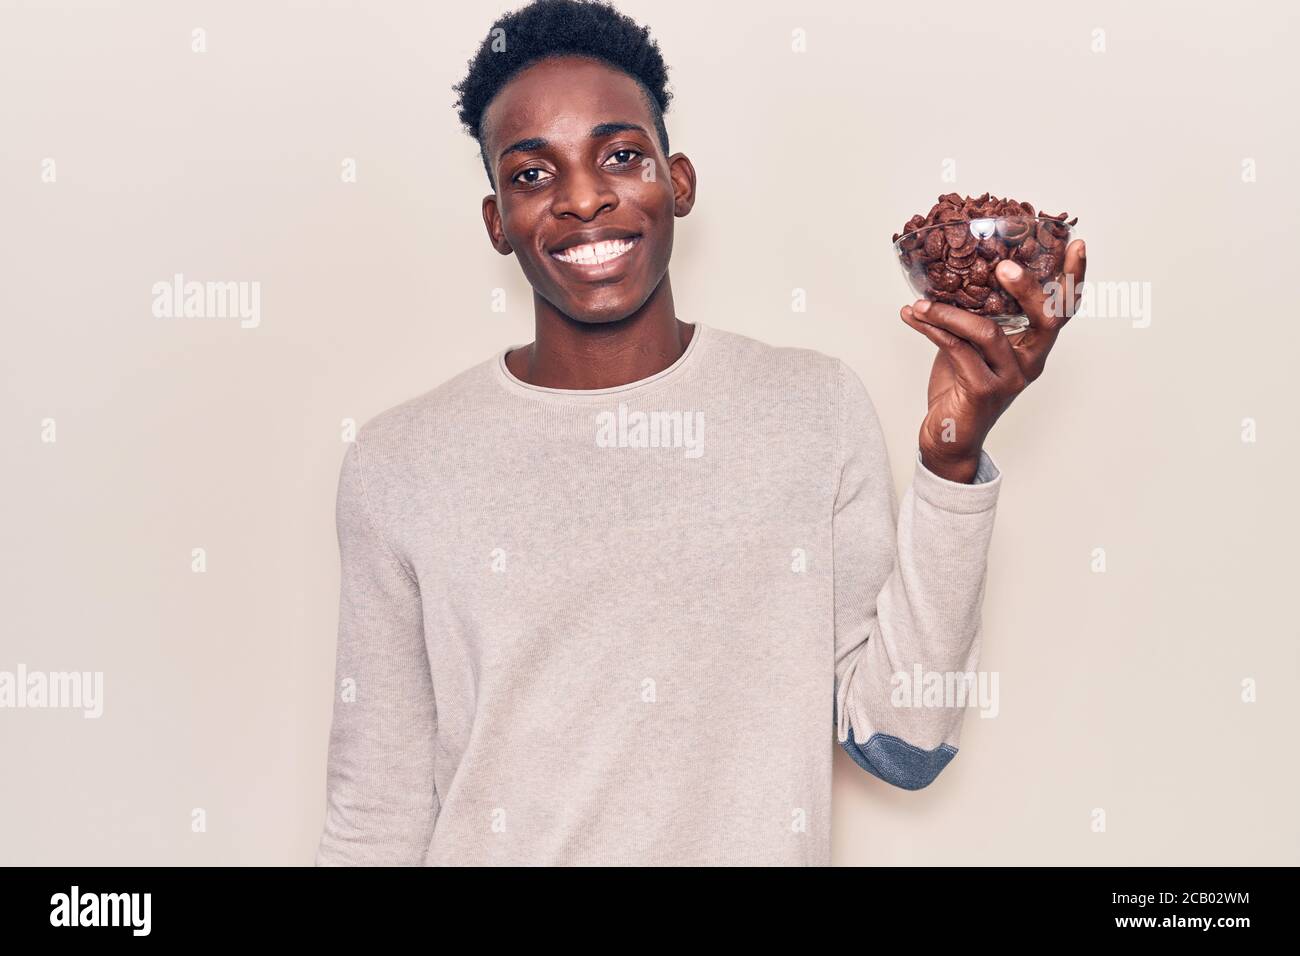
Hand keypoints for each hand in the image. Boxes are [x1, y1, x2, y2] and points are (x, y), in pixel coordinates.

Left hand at [900, 239, 1086, 482]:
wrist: (948, 438)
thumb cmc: (961, 388)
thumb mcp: (970, 346)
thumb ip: (972, 316)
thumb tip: (951, 275)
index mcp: (1034, 346)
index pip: (1062, 309)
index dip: (1072, 278)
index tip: (1076, 242)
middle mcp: (1030, 362)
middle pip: (1046, 319)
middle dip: (1027, 288)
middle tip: (1005, 266)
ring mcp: (1010, 378)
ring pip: (987, 332)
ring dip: (949, 312)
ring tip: (921, 302)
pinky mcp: (984, 391)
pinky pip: (958, 350)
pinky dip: (932, 329)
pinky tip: (913, 317)